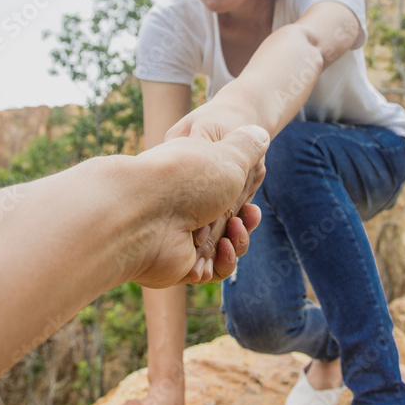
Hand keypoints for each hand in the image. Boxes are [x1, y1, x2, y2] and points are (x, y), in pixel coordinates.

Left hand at [129, 125, 267, 287]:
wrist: (145, 213)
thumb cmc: (188, 176)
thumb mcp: (228, 153)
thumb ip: (247, 147)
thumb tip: (258, 133)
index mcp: (192, 181)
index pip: (224, 196)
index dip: (244, 201)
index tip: (252, 203)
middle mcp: (184, 209)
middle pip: (225, 224)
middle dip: (243, 223)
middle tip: (248, 216)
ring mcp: (181, 237)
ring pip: (221, 249)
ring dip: (237, 243)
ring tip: (234, 233)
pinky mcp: (178, 264)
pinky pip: (210, 271)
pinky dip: (223, 264)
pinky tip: (225, 250)